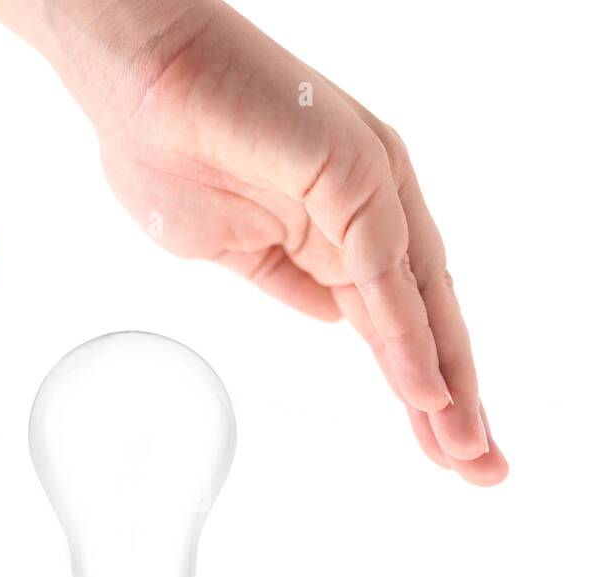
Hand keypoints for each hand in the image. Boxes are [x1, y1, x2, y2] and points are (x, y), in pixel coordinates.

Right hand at [25, 0, 505, 483]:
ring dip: (446, 383)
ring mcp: (369, 188)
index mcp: (343, 228)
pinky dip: (408, 337)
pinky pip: (384, 272)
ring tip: (466, 452)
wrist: (130, 70)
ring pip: (419, 303)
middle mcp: (372, 209)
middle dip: (454, 400)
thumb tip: (335, 319)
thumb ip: (290, 283)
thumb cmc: (166, 145)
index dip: (419, 385)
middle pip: (424, 319)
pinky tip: (427, 392)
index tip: (442, 448)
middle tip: (482, 470)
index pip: (396, 322)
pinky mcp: (353, 171)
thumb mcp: (233, 250)